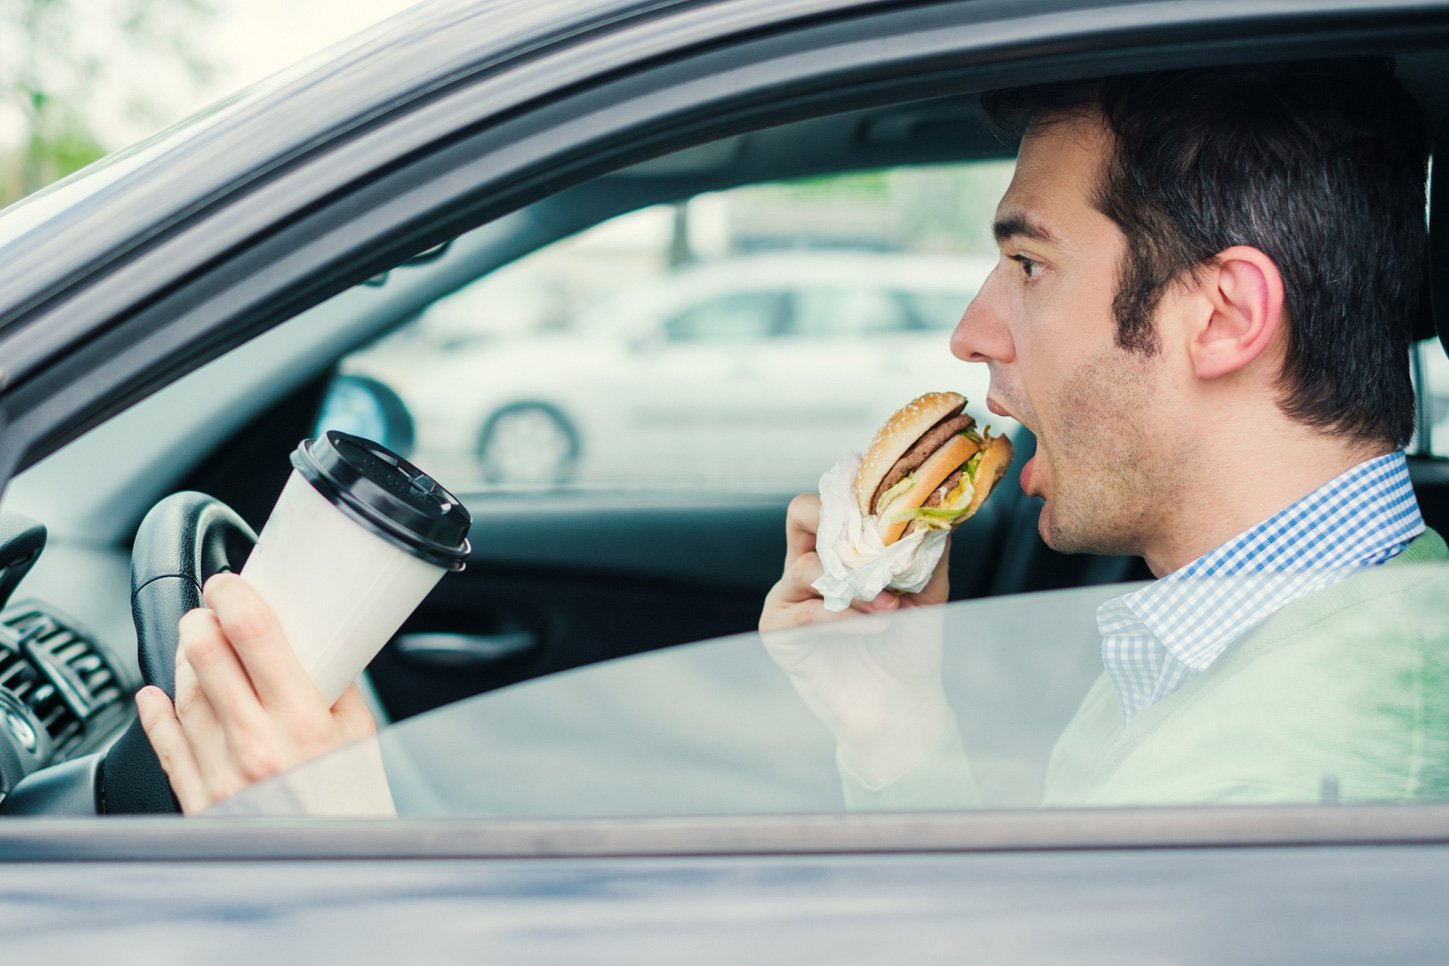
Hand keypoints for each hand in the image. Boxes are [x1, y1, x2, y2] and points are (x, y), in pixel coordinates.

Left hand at [135, 573, 377, 814]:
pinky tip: (156, 695)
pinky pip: (164, 743)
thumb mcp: (360, 736)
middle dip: (201, 620)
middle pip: (206, 655)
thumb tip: (317, 645)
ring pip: (182, 692)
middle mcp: (255, 743)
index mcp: (302, 721)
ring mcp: (219, 771)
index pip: (254, 635)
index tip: (229, 583)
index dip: (234, 596)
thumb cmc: (351, 805)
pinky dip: (156, 711)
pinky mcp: (197, 797)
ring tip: (196, 647)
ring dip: (184, 659)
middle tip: (207, 610)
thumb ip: (335, 688)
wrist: (331, 868)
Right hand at [760, 493, 952, 784]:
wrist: (899, 703)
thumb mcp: (928, 590)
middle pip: (800, 514)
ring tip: (890, 607)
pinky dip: (844, 616)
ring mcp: (787, 597)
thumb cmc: (909, 644)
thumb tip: (938, 511)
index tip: (885, 510)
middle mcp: (805, 566)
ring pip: (808, 566)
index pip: (826, 503)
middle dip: (840, 528)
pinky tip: (877, 626)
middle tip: (874, 549)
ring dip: (856, 584)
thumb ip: (927, 550)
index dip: (849, 497)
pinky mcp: (778, 630)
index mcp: (834, 551)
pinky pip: (805, 608)